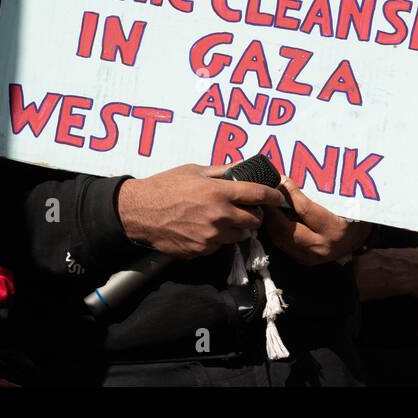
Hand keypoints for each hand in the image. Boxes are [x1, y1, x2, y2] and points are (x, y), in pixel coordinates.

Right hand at [115, 163, 283, 258]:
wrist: (139, 212)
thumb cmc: (166, 186)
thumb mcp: (194, 171)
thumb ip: (222, 171)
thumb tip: (244, 166)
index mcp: (220, 192)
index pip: (258, 195)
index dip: (273, 196)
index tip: (279, 196)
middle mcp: (220, 216)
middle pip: (254, 220)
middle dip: (254, 215)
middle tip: (246, 209)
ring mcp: (211, 236)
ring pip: (238, 236)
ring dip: (236, 228)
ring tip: (222, 218)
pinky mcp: (201, 251)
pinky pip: (219, 246)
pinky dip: (218, 238)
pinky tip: (204, 228)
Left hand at [263, 176, 371, 263]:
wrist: (360, 239)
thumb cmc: (352, 215)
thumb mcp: (341, 202)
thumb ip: (318, 193)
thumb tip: (290, 180)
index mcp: (334, 228)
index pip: (305, 209)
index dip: (290, 193)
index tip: (281, 179)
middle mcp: (321, 246)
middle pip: (286, 228)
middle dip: (272, 210)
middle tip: (264, 193)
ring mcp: (311, 257)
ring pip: (280, 239)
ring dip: (270, 221)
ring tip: (264, 204)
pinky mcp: (304, 260)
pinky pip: (283, 245)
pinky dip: (275, 230)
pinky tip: (271, 218)